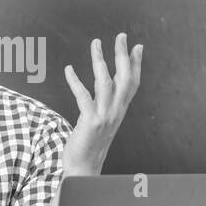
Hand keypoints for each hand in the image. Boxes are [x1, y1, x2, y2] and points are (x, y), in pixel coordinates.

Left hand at [61, 33, 142, 176]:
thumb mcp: (101, 119)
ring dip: (100, 61)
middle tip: (120, 36)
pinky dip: (75, 81)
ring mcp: (104, 117)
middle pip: (124, 78)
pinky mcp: (90, 121)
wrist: (84, 168)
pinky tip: (69, 69)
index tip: (137, 46)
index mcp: (120, 111)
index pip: (132, 83)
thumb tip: (104, 79)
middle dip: (122, 56)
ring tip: (96, 43)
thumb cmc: (90, 143)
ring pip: (106, 83)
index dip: (136, 64)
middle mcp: (116, 112)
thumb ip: (104, 100)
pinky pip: (83, 96)